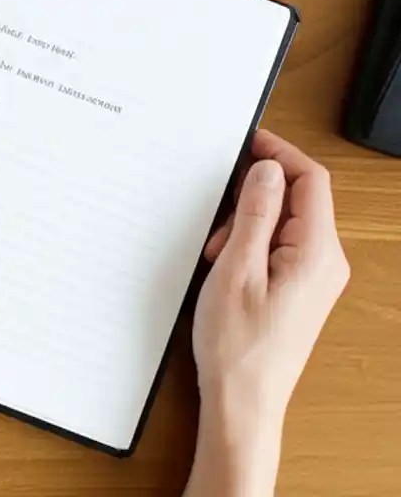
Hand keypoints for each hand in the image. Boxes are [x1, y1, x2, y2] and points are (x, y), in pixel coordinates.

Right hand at [185, 129, 348, 496]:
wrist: (244, 401)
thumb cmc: (237, 345)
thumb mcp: (235, 269)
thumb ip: (254, 214)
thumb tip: (267, 171)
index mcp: (316, 252)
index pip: (310, 181)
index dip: (279, 154)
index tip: (247, 143)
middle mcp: (326, 262)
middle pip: (298, 199)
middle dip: (253, 198)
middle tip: (217, 220)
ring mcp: (316, 277)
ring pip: (284, 223)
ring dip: (248, 224)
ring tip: (218, 254)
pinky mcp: (301, 290)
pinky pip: (280, 247)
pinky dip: (251, 245)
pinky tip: (225, 266)